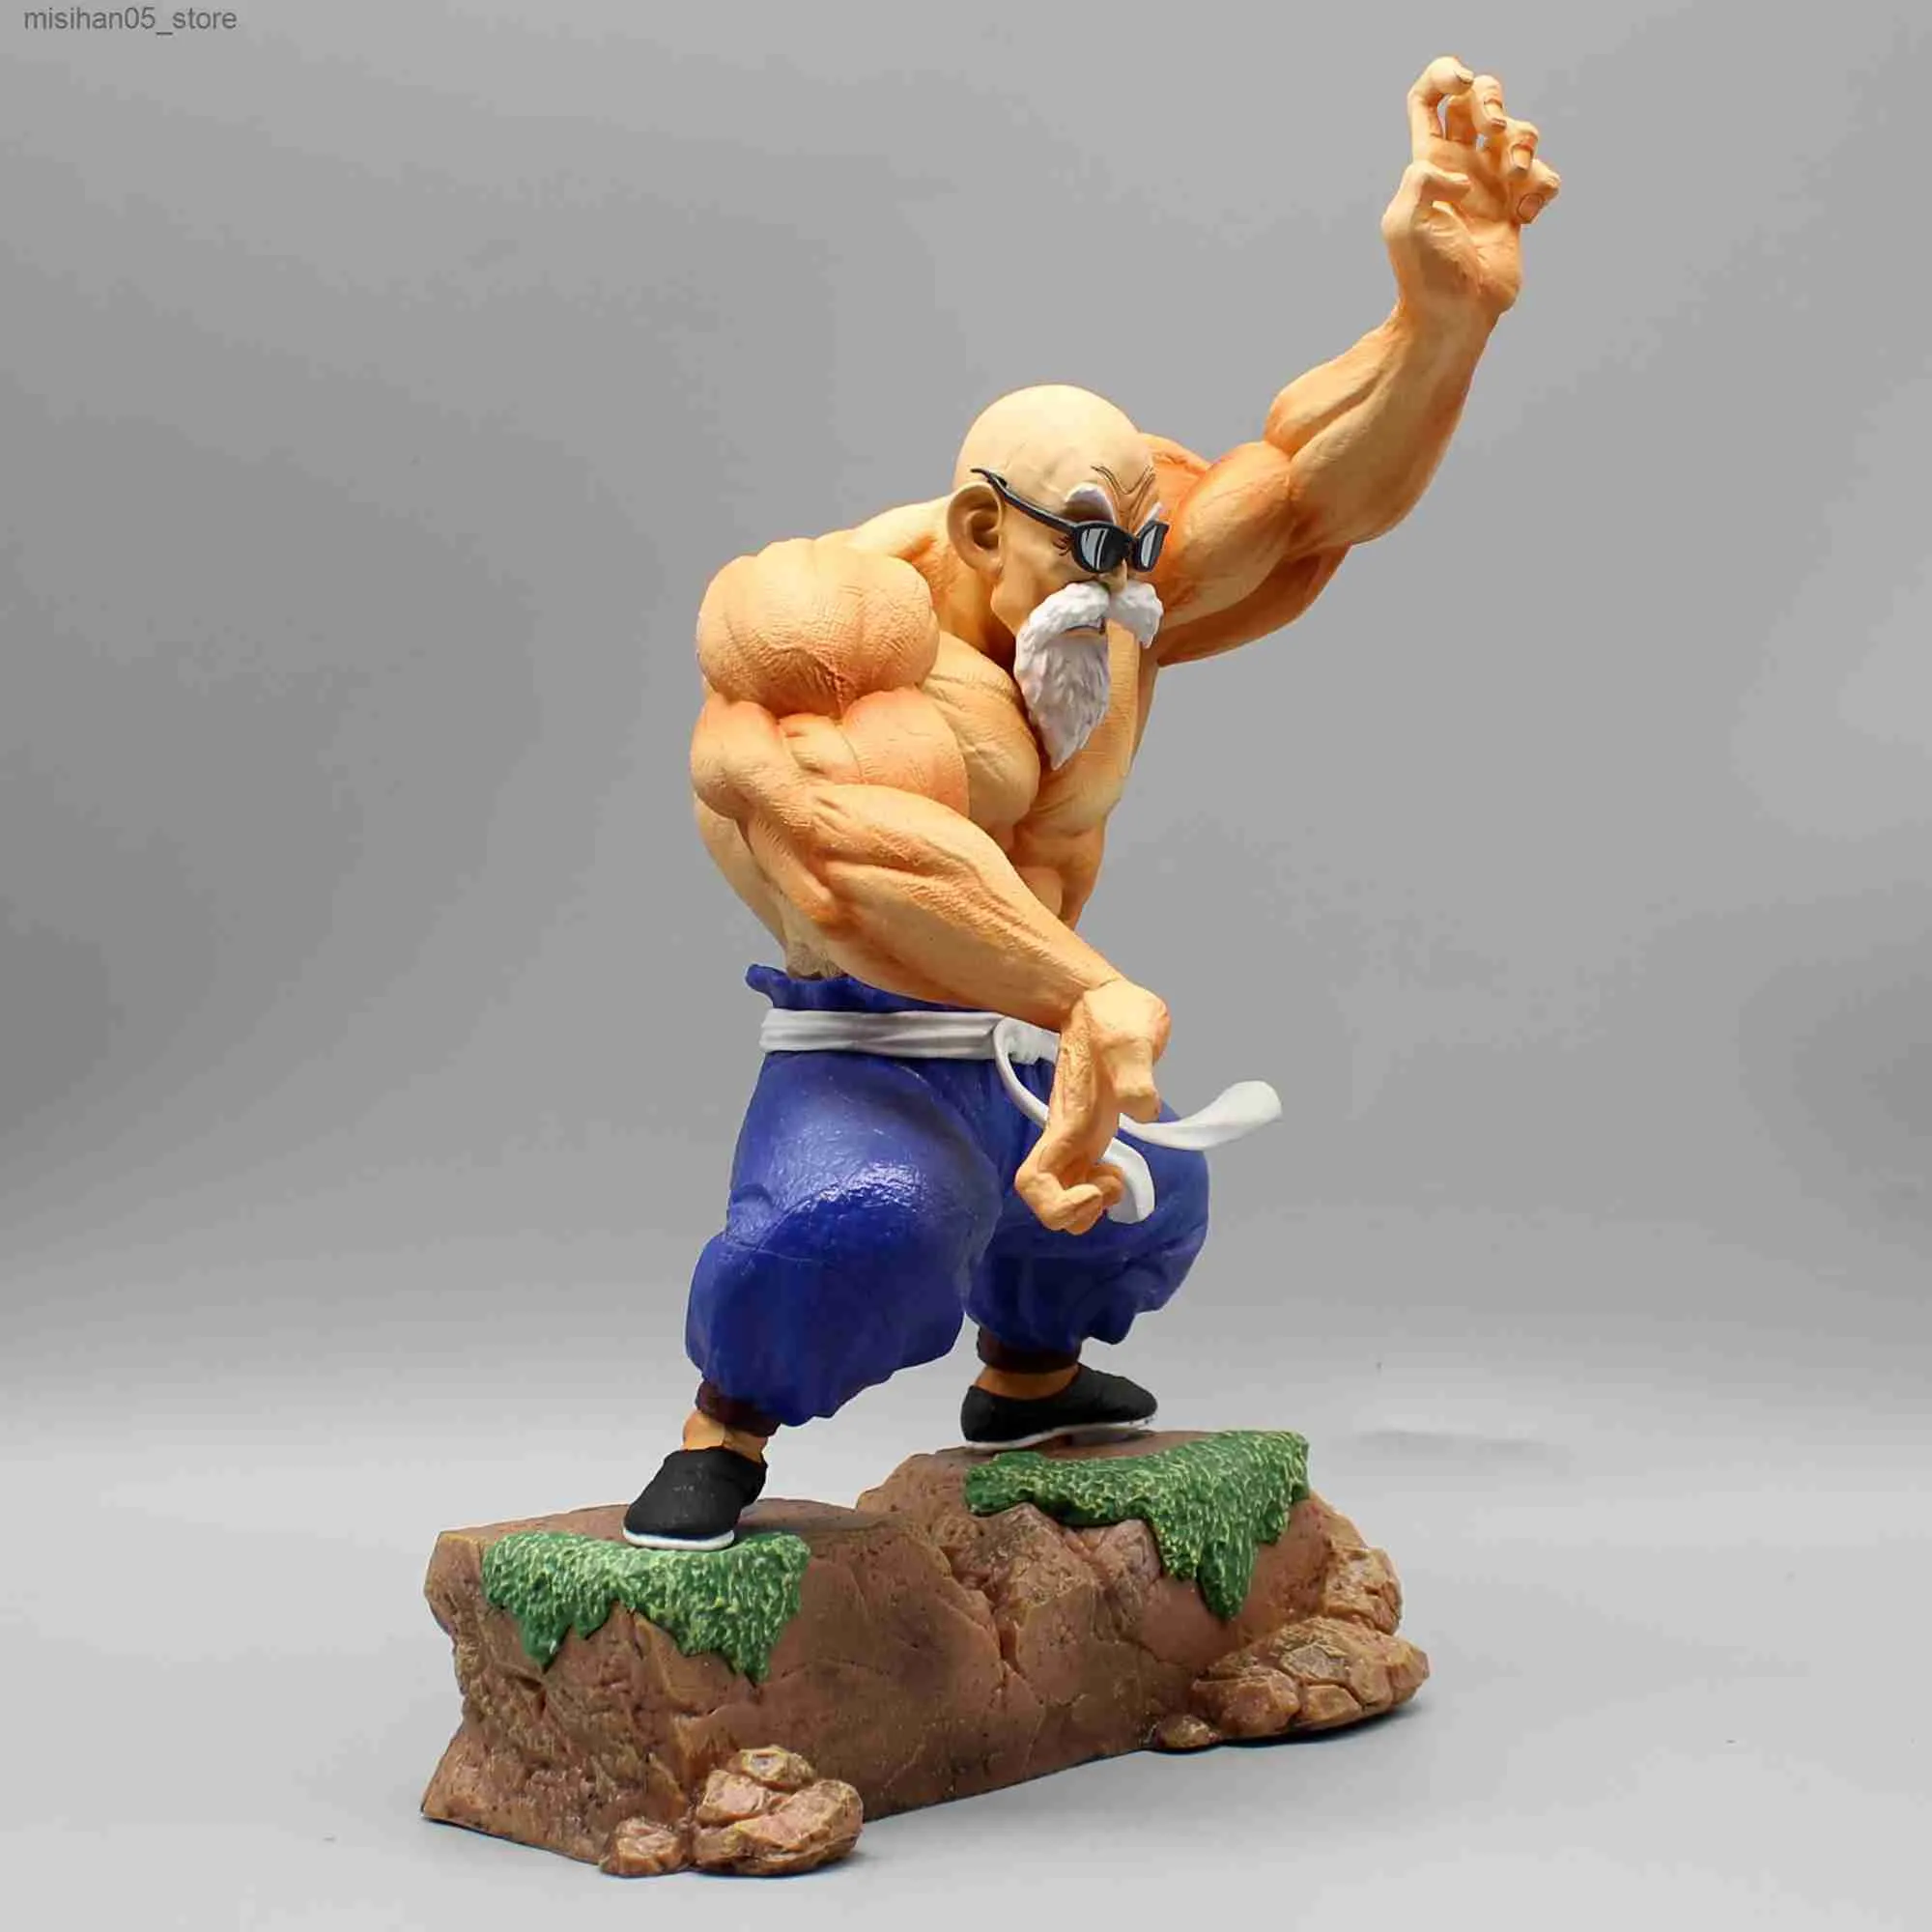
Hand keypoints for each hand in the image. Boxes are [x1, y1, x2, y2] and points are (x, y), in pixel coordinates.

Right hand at [1016, 979, 1169, 1234]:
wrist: (1100, 1001)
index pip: (1034, 1180)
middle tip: (1110, 1184)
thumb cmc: (1113, 1017)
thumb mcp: (1131, 1038)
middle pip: (1043, 1200)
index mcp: (1067, 1121)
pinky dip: (1099, 1193)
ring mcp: (1076, 1139)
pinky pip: (1081, 1183)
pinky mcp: (1090, 1137)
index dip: (1057, 1203)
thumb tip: (1143, 1108)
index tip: (1096, 1187)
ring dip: (1090, 1207)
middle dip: (1076, 1212)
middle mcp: (1066, 1137)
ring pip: (1062, 1197)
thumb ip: (1135, 1072)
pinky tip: (1119, 1172)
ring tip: (1116, 1179)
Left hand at [1382, 55, 1561, 322]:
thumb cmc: (1425, 274)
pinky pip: (1544, 177)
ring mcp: (1492, 185)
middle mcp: (1461, 165)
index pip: (1429, 97)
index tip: (1461, 83)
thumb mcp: (1406, 221)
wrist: (1455, 315)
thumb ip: (1423, 179)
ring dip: (1523, 145)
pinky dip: (1541, 190)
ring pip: (1520, 132)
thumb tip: (1462, 177)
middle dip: (1493, 98)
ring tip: (1512, 180)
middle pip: (1481, 98)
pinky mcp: (1518, 208)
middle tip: (1493, 127)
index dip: (1445, 75)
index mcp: (1427, 160)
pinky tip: (1524, 218)